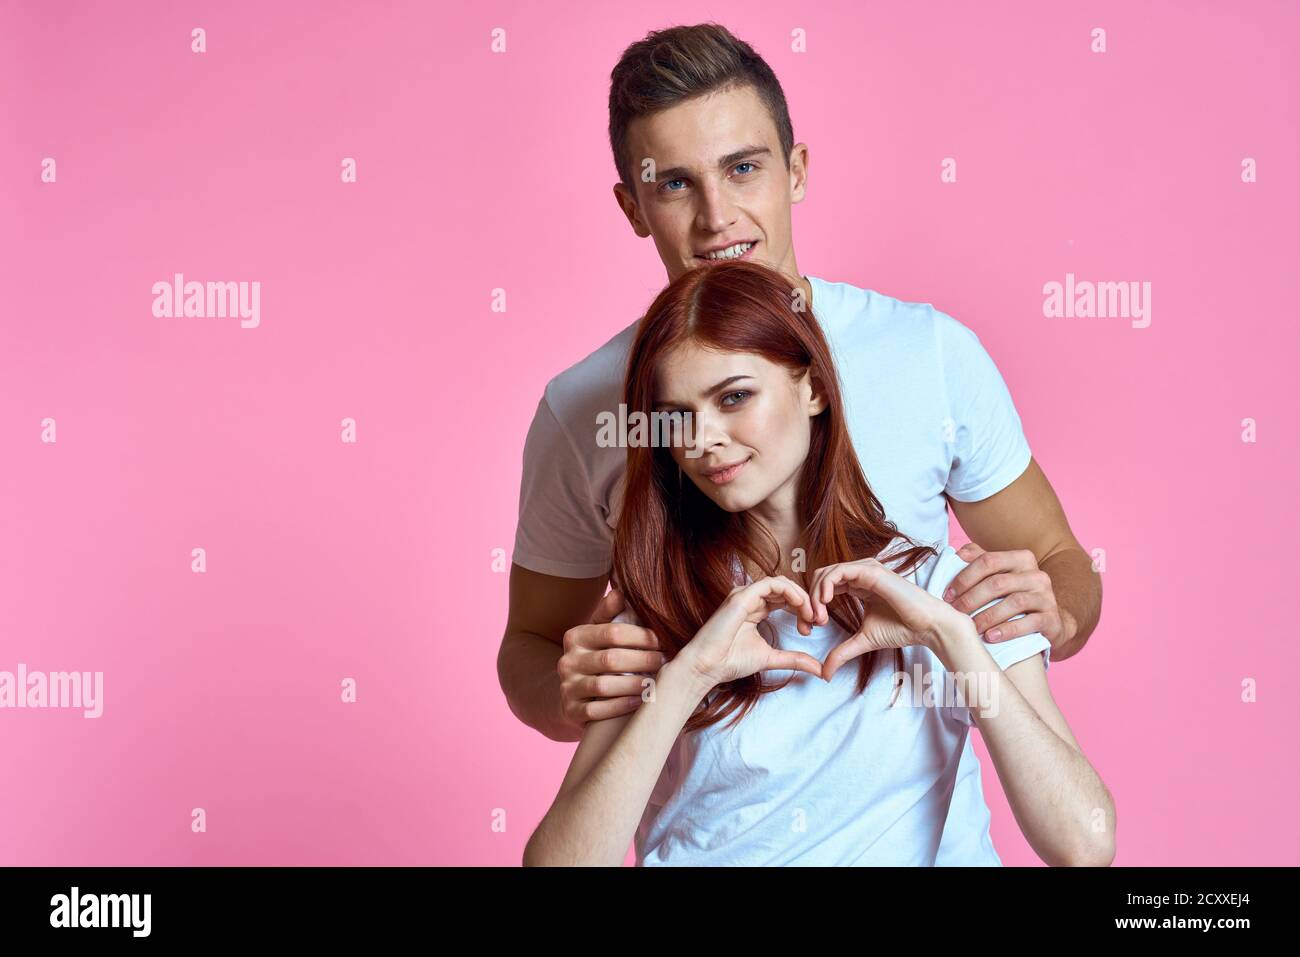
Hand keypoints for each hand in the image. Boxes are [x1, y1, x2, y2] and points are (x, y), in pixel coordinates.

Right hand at [557, 587, 667, 725]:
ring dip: (634, 685)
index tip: (661, 640)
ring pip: (603, 687)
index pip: (612, 632)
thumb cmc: (596, 656)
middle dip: (642, 660)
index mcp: (576, 636)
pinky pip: (597, 710)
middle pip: (610, 659)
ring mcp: (566, 688)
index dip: (640, 636)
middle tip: (664, 661)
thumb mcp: (599, 632)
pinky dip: (620, 706)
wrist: (572, 692)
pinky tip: (639, 702)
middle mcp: (567, 661)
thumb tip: (621, 591)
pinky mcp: (570, 711)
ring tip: (655, 683)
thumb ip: (610, 613)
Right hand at [680, 577, 823, 688]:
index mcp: (755, 609)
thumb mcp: (771, 658)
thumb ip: (795, 659)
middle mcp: (750, 598)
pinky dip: (789, 591)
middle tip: (819, 620)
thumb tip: (819, 668)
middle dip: (806, 602)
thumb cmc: (731, 662)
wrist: (707, 667)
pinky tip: (800, 605)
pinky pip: (770, 584)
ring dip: (800, 596)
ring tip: (811, 614)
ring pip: (781, 583)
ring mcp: (745, 595)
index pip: (785, 599)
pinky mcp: (742, 596)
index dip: (803, 609)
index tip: (814, 627)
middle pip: (786, 589)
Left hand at [808, 558, 970, 680]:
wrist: (927, 627)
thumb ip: (842, 652)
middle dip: (808, 601)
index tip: (808, 629)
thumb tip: (824, 674)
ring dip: (815, 596)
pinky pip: (839, 572)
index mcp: (857, 585)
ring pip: (826, 573)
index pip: (823, 587)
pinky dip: (826, 586)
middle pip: (820, 578)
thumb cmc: (901, 629)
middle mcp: (859, 574)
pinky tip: (825, 604)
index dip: (810, 607)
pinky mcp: (871, 571)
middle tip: (808, 625)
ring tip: (818, 619)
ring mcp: (865, 570)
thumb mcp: (863, 641)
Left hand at [943, 543, 1063, 644]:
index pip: (988, 561)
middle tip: (955, 613)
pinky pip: (1029, 623)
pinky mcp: (1052, 619)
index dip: (964, 577)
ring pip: (1014, 602)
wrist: (1049, 622)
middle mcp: (1036, 575)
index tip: (947, 595)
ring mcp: (1046, 597)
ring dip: (987, 616)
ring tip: (971, 627)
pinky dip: (1007, 630)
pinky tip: (990, 637)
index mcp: (1021, 559)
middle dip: (971, 598)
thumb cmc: (1015, 596)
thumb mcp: (1000, 576)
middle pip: (998, 582)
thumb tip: (957, 553)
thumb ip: (980, 560)